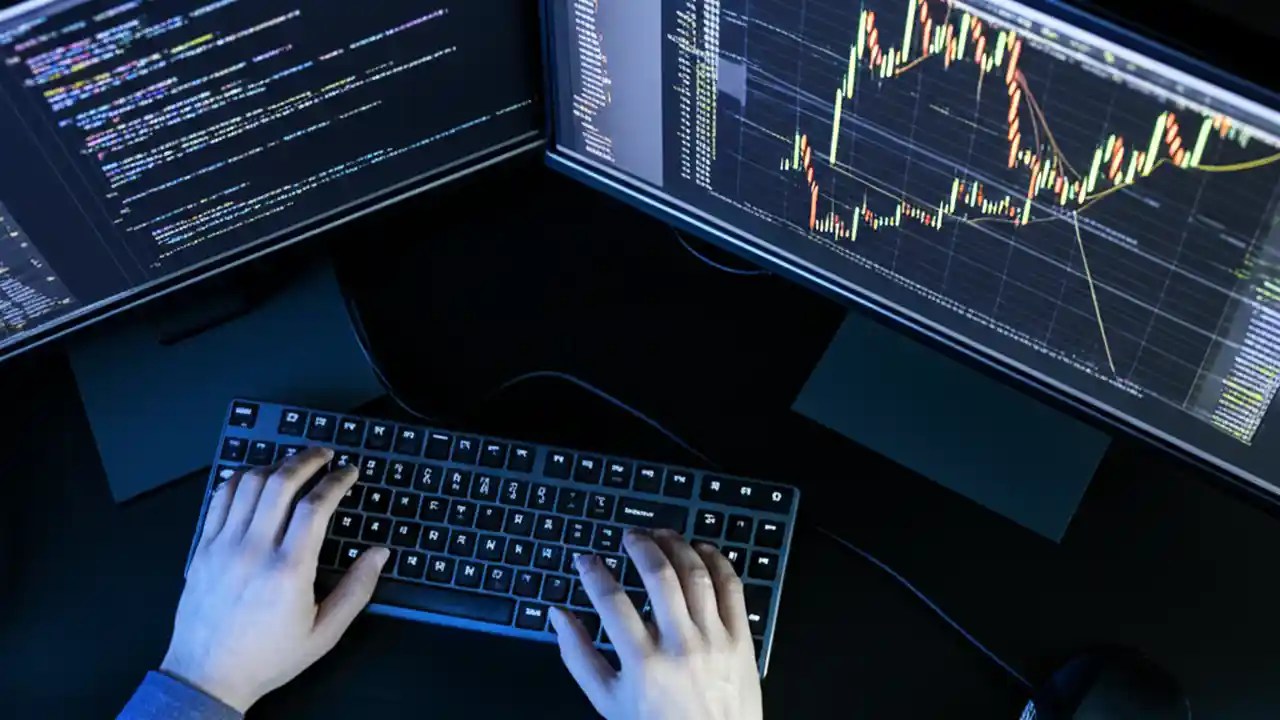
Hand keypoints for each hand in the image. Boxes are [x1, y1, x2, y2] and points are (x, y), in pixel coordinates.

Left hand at [161, 448, 387, 711]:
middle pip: (280, 483)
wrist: (207, 676)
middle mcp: (253, 551)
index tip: (349, 472)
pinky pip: (220, 498)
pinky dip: (241, 479)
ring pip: (249, 484)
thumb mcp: (324, 634)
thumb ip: (357, 590)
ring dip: (275, 465)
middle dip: (307, 460)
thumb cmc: (269, 657)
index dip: (336, 481)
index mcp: (288, 571)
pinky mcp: (202, 548)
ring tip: (294, 464)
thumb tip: (380, 553)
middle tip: (324, 454)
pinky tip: (256, 478)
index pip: (315, 506)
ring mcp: (222, 546)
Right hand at [549, 529, 763, 719]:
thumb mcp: (607, 700)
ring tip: (660, 534)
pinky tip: (701, 550)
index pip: (612, 601)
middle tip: (628, 536)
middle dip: (639, 546)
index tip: (586, 559)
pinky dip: (717, 561)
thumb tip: (558, 615)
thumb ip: (578, 656)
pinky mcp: (741, 639)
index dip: (594, 572)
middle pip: (659, 577)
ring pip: (696, 575)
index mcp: (642, 663)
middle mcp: (680, 646)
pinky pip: (731, 588)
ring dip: (676, 546)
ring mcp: (714, 640)